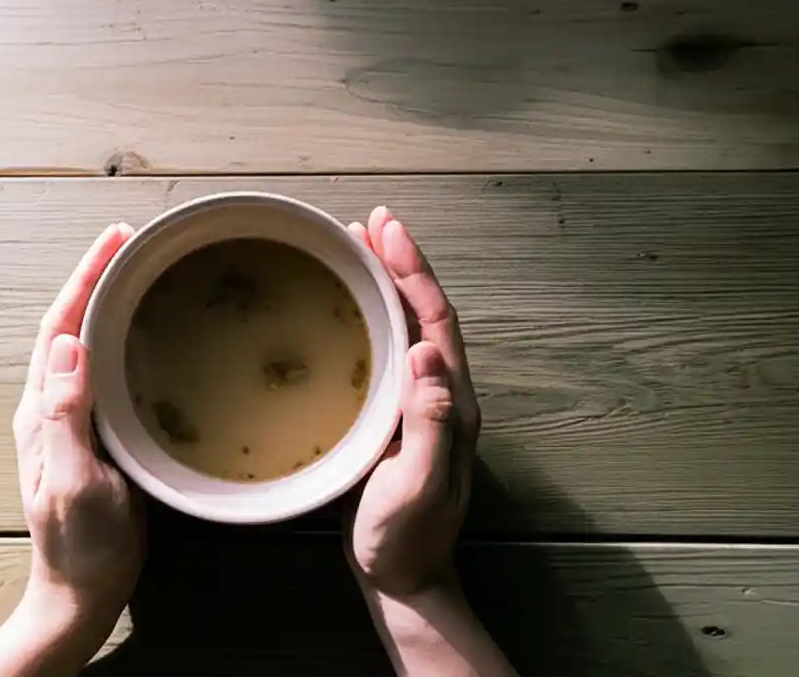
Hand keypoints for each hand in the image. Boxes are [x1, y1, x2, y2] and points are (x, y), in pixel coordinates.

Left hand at [11, 222, 144, 615]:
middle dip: (95, 276)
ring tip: (139, 270)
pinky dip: (120, 338)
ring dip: (105, 302)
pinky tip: (144, 333)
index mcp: (41, 412)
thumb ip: (67, 415)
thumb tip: (71, 343)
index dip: (84, 277)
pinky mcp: (93, 436)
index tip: (115, 238)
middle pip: (69, 325)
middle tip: (132, 241)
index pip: (59, 327)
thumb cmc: (82, 546)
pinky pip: (103, 371)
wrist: (82, 593)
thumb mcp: (77, 481)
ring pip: (85, 345)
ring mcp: (70, 422)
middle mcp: (50, 408)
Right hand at [345, 207, 481, 597]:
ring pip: (407, 327)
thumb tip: (426, 354)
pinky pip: (387, 350)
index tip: (389, 231)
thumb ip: (429, 424)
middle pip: (426, 313)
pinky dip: (371, 316)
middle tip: (372, 220)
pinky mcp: (395, 416)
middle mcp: (441, 394)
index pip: (437, 322)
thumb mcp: (416, 486)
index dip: (415, 272)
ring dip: (387, 283)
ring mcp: (419, 404)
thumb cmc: (405, 538)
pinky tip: (346, 307)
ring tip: (357, 245)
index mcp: (451, 403)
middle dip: (402, 263)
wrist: (403, 578)